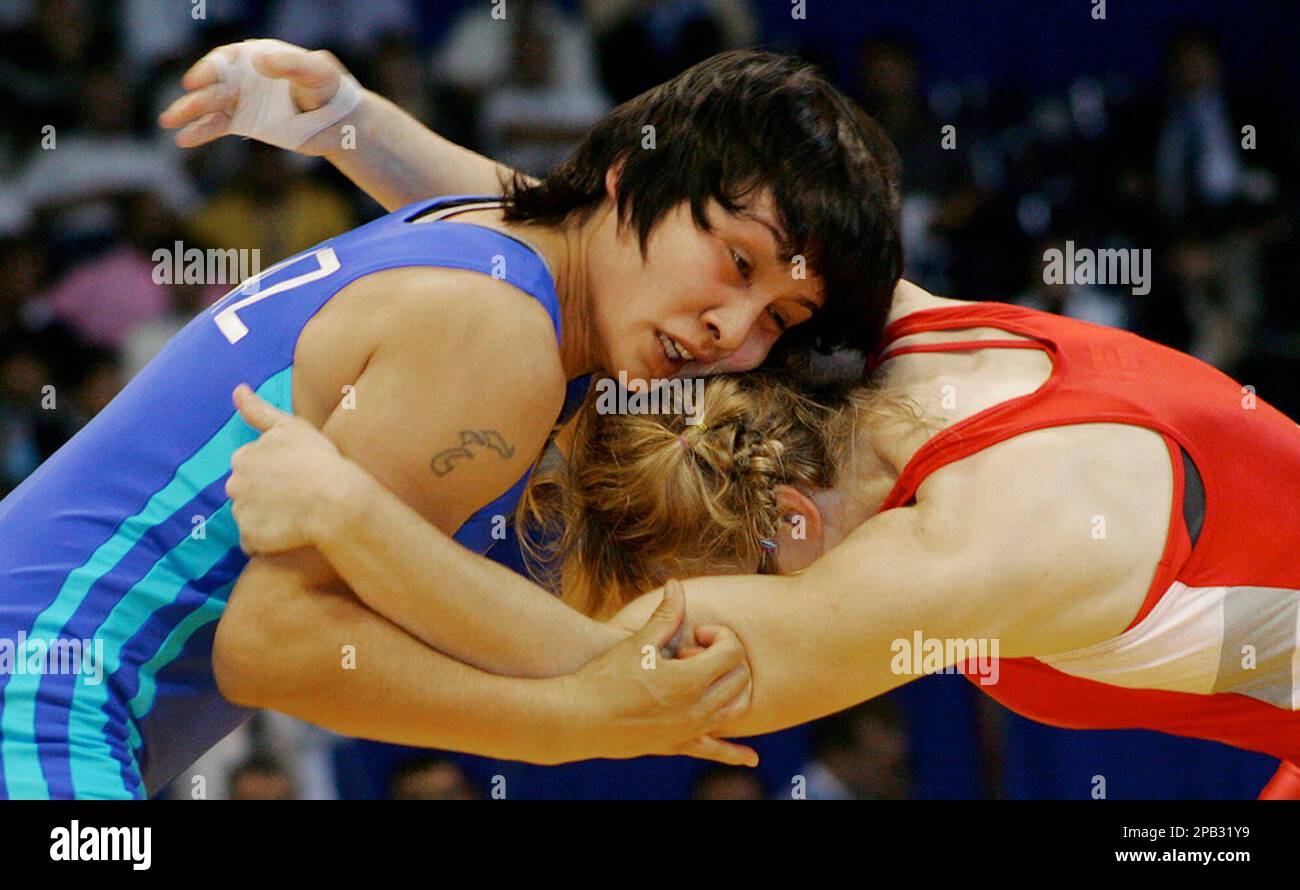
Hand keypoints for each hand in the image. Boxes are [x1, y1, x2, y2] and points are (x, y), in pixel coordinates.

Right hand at [159, 38, 362, 154]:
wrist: (338, 119)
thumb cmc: (329, 88)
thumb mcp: (318, 71)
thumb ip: (292, 64)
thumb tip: (259, 61)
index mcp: (256, 57)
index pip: (226, 60)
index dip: (209, 70)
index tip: (196, 82)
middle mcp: (243, 75)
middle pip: (213, 85)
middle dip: (196, 97)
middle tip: (179, 109)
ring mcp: (242, 99)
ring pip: (210, 105)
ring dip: (188, 112)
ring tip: (168, 121)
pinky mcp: (244, 121)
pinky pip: (218, 125)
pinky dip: (201, 131)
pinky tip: (184, 140)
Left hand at [226, 384, 365, 554]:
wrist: (335, 500)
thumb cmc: (318, 460)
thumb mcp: (291, 427)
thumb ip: (259, 410)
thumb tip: (237, 389)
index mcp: (243, 457)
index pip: (249, 467)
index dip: (273, 472)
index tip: (295, 475)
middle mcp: (235, 484)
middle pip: (245, 492)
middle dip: (264, 495)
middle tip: (297, 496)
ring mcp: (241, 513)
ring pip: (249, 517)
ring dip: (267, 518)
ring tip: (297, 516)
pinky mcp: (251, 538)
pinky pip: (254, 542)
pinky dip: (268, 541)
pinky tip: (290, 534)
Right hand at [565, 580, 756, 766]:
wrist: (579, 718)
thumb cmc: (605, 677)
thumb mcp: (637, 642)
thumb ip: (665, 614)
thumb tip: (676, 585)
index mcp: (690, 680)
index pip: (733, 651)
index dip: (719, 635)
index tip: (697, 634)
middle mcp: (697, 708)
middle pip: (741, 678)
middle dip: (726, 659)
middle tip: (695, 654)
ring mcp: (690, 730)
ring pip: (737, 710)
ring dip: (733, 689)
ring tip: (707, 677)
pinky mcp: (678, 745)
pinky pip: (715, 751)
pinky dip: (734, 753)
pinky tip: (750, 760)